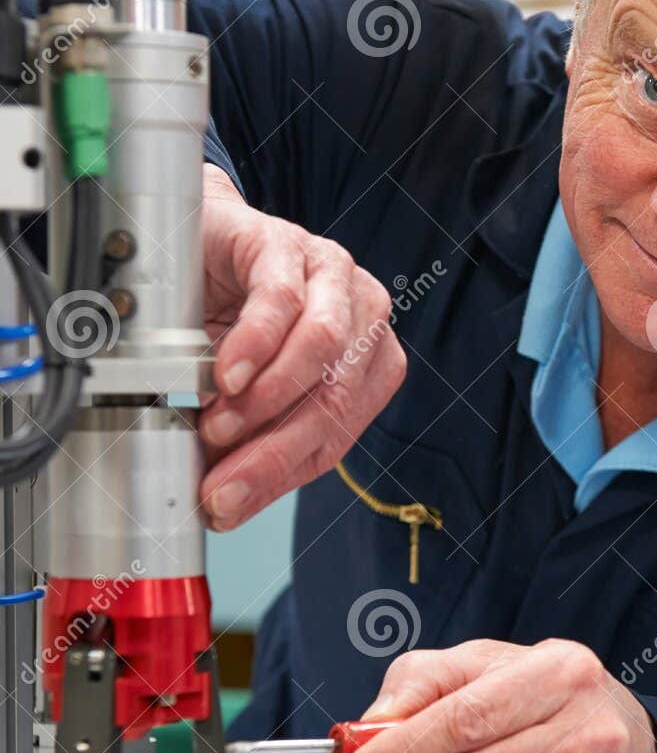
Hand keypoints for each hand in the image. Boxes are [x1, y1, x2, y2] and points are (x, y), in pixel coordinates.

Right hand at [198, 164, 406, 528]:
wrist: (194, 248)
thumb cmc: (227, 322)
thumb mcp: (244, 397)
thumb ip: (248, 445)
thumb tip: (222, 507)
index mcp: (367, 362)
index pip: (336, 434)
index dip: (279, 474)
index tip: (225, 505)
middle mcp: (363, 317)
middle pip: (335, 398)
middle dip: (272, 450)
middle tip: (219, 483)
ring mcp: (332, 275)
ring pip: (322, 349)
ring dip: (266, 400)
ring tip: (217, 426)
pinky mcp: (287, 244)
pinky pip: (281, 300)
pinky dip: (253, 345)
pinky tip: (225, 376)